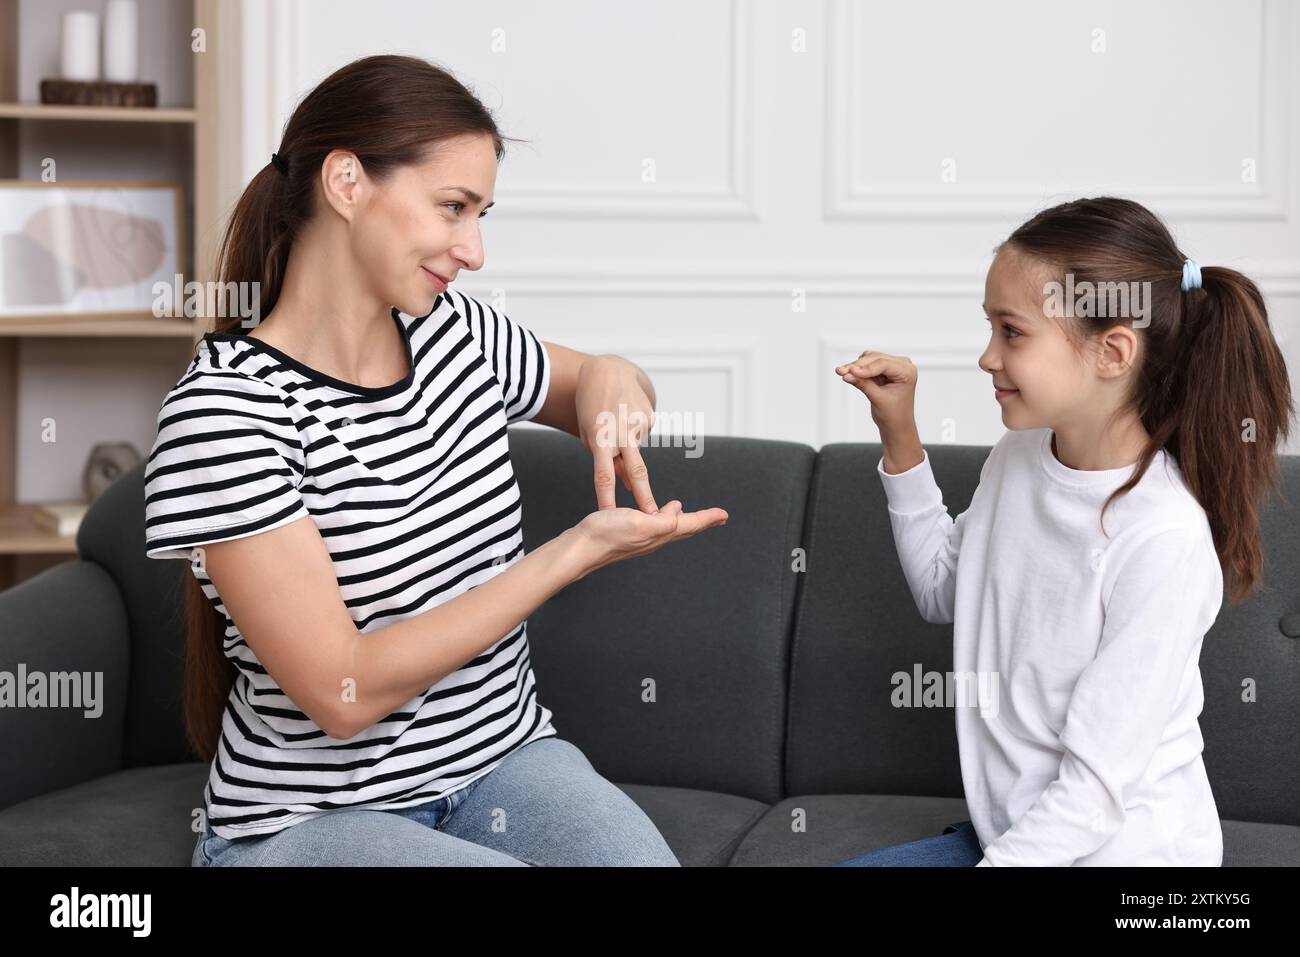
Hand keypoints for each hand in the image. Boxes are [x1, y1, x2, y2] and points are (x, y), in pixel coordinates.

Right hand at [571, 499, 728, 576]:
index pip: (690, 525)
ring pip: (669, 528)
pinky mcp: (628, 535)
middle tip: (716, 517)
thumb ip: (664, 522)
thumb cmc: (606, 534)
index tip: (725, 514)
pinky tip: (656, 512)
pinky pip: (654, 526)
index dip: (708, 518)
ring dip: (682, 519)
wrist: (579, 548)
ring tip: (686, 511)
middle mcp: (653, 539)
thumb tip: (680, 515)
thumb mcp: (641, 524)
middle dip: (700, 521)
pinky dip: (662, 518)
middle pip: (684, 529)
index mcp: (660, 534)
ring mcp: (641, 539)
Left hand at [575, 356, 658, 512]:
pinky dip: (632, 434)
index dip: (607, 497)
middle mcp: (622, 431)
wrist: (607, 371)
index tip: (610, 517)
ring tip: (614, 425)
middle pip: (636, 470)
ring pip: (636, 451)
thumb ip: (607, 460)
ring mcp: (639, 423)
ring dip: (628, 450)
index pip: (603, 474)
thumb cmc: (591, 407)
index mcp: (600, 437)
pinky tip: (624, 416)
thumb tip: (630, 483)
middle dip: (645, 496)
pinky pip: (640, 436)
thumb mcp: (589, 433)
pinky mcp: (650, 416)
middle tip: (654, 517)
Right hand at [835, 350, 918, 430]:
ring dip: (856, 366)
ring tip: (842, 373)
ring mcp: (893, 366)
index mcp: (907, 372)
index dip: (865, 368)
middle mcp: (902, 365)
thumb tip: (848, 375)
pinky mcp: (883, 369)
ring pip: (869, 359)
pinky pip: (867, 364)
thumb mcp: (878, 399)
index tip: (850, 372)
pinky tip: (849, 374)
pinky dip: (858, 369)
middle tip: (841, 372)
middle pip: (875, 359)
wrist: (896, 424)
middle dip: (858, 366)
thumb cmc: (894, 414)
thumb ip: (864, 385)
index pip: (883, 364)